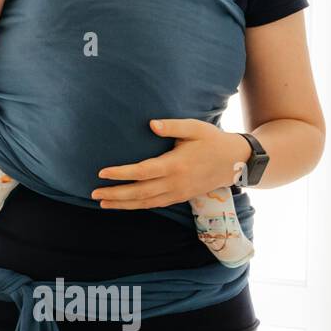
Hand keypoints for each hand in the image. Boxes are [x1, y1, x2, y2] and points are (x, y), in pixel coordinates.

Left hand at [90, 119, 252, 209]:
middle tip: (94, 193)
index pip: (142, 172)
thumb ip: (172, 126)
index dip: (121, 174)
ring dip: (123, 204)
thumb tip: (150, 124)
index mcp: (176, 165)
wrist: (237, 162)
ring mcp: (178, 193)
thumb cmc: (213, 140)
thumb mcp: (194, 128)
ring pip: (146, 202)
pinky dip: (138, 206)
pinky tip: (124, 204)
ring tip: (103, 203)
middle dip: (115, 194)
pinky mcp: (181, 197)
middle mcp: (175, 183)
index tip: (102, 173)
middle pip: (140, 192)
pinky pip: (155, 204)